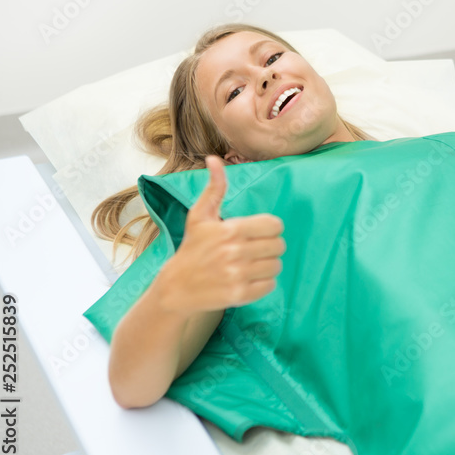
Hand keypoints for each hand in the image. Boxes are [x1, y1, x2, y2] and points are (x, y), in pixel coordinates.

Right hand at [158, 155, 285, 314]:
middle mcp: (234, 252)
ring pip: (276, 266)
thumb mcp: (200, 216)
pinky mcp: (239, 295)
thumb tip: (214, 159)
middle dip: (270, 247)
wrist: (175, 288)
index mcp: (230, 229)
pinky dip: (264, 283)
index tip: (258, 233)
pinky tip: (248, 279)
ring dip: (267, 266)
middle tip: (255, 250)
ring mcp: (237, 274)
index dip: (270, 229)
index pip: (275, 225)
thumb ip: (214, 188)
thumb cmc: (192, 248)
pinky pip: (270, 286)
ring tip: (251, 265)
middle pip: (279, 246)